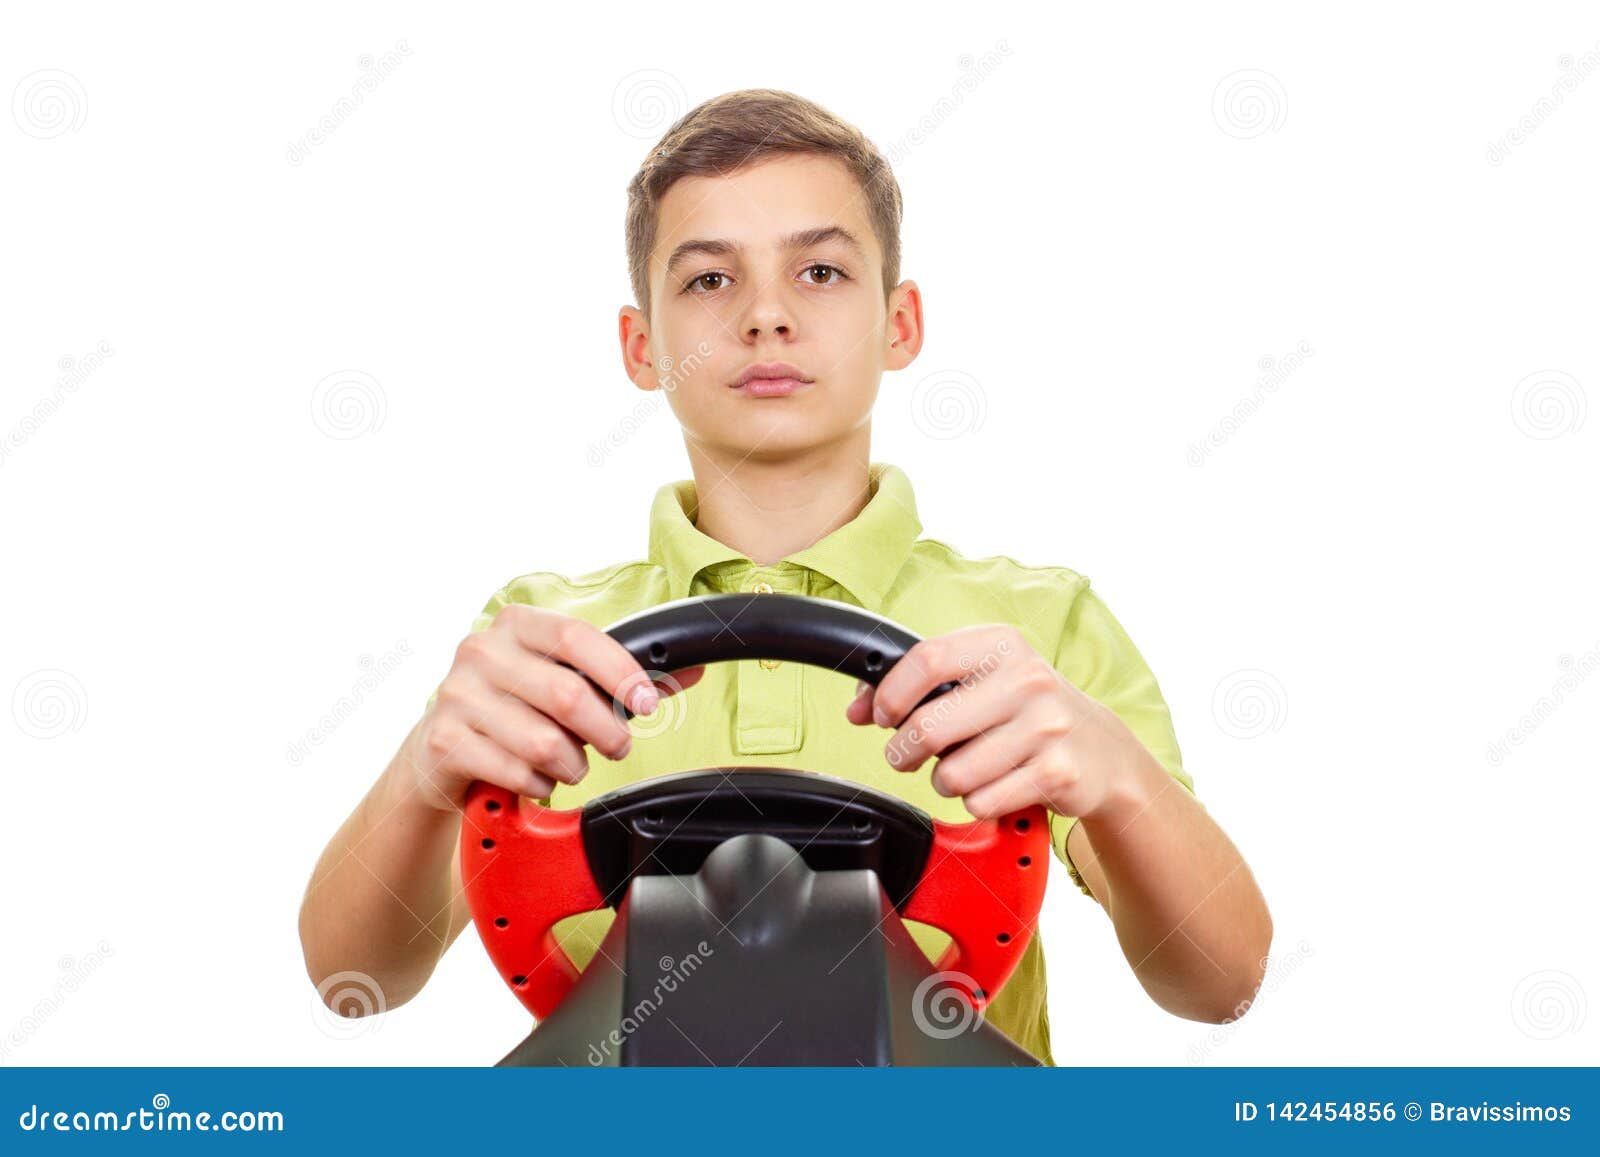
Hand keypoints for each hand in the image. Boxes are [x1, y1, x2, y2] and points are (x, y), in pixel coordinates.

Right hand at [407, 604, 704, 810]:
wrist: (437, 750)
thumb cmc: (513, 709)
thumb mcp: (561, 682)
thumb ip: (620, 676)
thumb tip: (685, 670)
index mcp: (516, 624)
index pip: (577, 636)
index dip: (621, 671)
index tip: (648, 701)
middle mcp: (481, 651)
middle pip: (567, 695)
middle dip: (606, 731)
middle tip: (617, 746)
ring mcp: (457, 695)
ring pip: (544, 742)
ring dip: (571, 765)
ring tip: (569, 764)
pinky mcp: (443, 741)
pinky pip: (516, 772)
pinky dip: (538, 784)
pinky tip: (534, 778)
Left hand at [844, 625, 1159, 821]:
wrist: (1102, 750)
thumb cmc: (1026, 709)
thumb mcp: (982, 678)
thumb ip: (918, 685)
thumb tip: (857, 707)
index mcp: (1002, 644)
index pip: (926, 660)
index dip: (890, 694)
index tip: (881, 715)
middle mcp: (1028, 679)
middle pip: (928, 726)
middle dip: (904, 751)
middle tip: (908, 754)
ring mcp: (1046, 726)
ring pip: (952, 773)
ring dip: (945, 780)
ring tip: (967, 769)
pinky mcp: (1057, 772)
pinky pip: (982, 800)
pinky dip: (978, 801)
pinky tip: (997, 785)